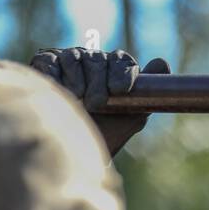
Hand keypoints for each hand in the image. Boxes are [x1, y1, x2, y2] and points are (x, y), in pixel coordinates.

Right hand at [29, 46, 170, 156]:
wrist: (69, 151)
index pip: (122, 61)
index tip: (120, 90)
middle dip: (99, 82)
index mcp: (113, 72)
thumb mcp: (129, 119)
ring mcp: (68, 61)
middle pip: (99, 59)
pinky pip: (51, 61)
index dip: (122, 73)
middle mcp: (91, 62)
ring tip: (77, 101)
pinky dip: (55, 76)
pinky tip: (59, 92)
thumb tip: (163, 62)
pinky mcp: (45, 64)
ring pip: (75, 57)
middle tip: (96, 104)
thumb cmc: (102, 136)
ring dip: (78, 81)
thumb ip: (147, 95)